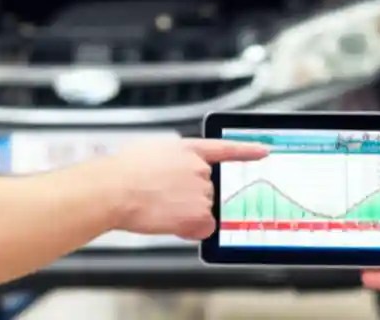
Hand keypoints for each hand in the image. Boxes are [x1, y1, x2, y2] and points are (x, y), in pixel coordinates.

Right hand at [104, 137, 269, 239]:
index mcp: (188, 149)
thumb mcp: (150, 152)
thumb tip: (172, 171)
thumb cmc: (122, 172)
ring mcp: (203, 191)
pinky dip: (191, 229)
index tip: (264, 152)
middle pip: (208, 189)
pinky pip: (204, 227)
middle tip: (163, 198)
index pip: (226, 149)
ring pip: (204, 209)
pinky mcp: (200, 213)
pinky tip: (172, 222)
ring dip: (186, 212)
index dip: (247, 150)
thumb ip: (171, 159)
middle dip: (190, 197)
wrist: (115, 189)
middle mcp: (201, 169)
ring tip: (160, 207)